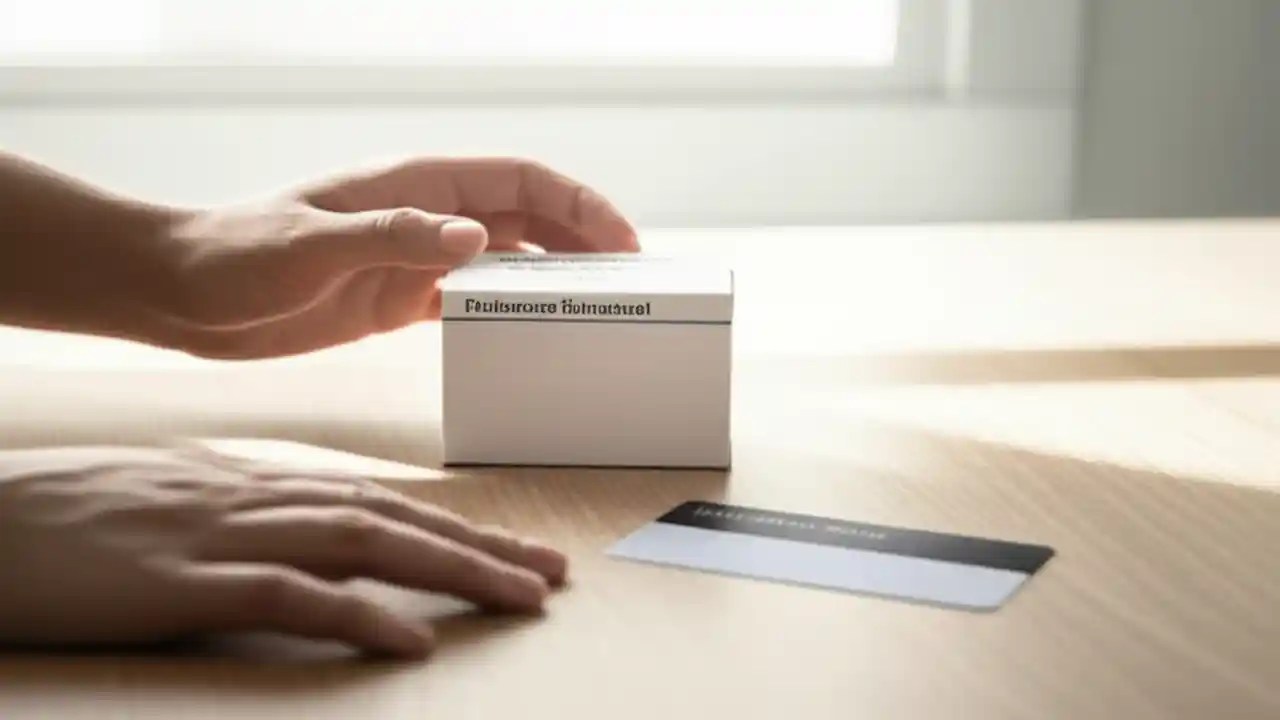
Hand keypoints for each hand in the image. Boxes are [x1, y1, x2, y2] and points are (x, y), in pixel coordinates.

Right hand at [0, 446, 566, 657]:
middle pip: (392, 516)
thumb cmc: (68, 513)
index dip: (453, 524)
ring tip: (520, 599)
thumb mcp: (173, 498)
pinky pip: (286, 595)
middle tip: (552, 572)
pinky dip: (356, 615)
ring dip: (450, 571)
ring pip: (362, 544)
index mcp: (253, 480)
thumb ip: (244, 511)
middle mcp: (253, 496)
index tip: (514, 547)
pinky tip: (410, 639)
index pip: (377, 498)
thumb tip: (306, 531)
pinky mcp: (180, 583)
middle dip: (480, 546)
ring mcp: (219, 535)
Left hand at [151, 157, 637, 357]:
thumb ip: (396, 236)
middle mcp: (427, 216)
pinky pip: (476, 301)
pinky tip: (538, 334)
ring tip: (603, 307)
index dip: (578, 203)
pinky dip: (514, 312)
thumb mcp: (313, 245)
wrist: (183, 294)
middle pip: (529, 218)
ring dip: (557, 276)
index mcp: (414, 185)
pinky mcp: (400, 301)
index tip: (623, 240)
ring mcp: (417, 259)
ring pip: (511, 259)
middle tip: (635, 281)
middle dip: (585, 240)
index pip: (519, 181)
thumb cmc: (235, 255)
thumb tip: (483, 237)